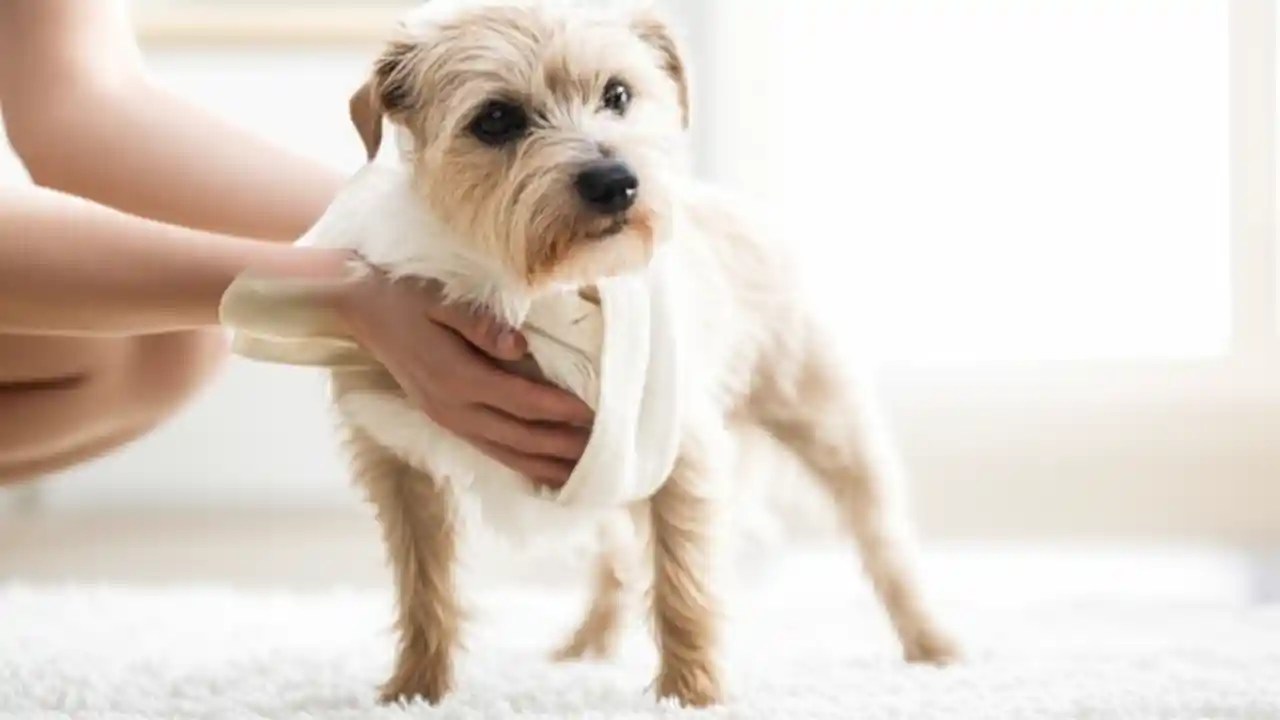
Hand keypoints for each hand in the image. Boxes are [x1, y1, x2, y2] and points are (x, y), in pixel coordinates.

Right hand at [332, 266, 592, 488]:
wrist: (358, 306)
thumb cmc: (405, 294)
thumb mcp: (439, 298)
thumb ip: (479, 323)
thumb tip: (519, 346)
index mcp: (455, 377)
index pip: (520, 401)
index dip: (559, 409)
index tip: (594, 413)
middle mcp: (452, 407)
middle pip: (519, 436)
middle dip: (562, 445)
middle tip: (604, 451)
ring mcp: (447, 418)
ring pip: (506, 452)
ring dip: (546, 464)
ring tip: (585, 473)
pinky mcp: (445, 419)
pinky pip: (490, 450)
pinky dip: (522, 464)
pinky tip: (546, 472)